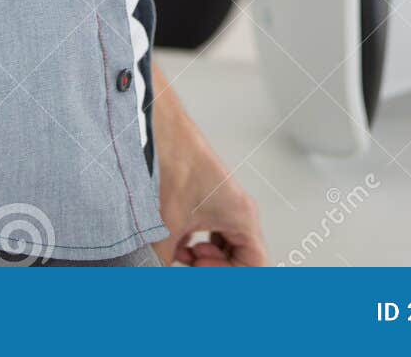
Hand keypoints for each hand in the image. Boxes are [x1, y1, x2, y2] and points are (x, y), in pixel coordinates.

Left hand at [151, 66, 267, 266]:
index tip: (200, 271)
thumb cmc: (173, 164)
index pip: (256, 265)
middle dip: (214, 269)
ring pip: (223, 248)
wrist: (157, 130)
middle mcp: (237, 212)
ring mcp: (221, 207)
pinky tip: (173, 243)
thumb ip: (163, 264)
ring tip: (182, 255)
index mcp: (242, 217)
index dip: (228, 276)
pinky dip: (192, 245)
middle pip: (240, 259)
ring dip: (203, 259)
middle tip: (191, 267)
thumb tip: (155, 280)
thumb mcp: (166, 228)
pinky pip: (209, 235)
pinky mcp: (204, 202)